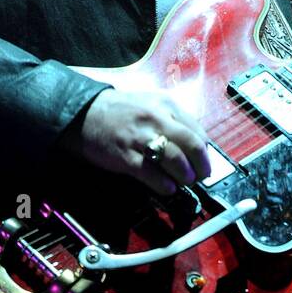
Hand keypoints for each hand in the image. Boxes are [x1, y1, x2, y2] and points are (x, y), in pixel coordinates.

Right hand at [59, 88, 211, 196]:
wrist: (86, 113)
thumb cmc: (122, 111)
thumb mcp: (151, 104)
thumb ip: (173, 120)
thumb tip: (196, 145)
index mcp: (166, 105)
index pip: (197, 131)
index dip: (206, 151)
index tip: (204, 162)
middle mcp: (156, 118)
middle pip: (191, 144)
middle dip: (201, 165)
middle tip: (201, 176)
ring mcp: (140, 137)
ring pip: (175, 159)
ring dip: (185, 175)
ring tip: (184, 181)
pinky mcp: (126, 156)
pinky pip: (152, 173)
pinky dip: (165, 184)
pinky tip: (168, 188)